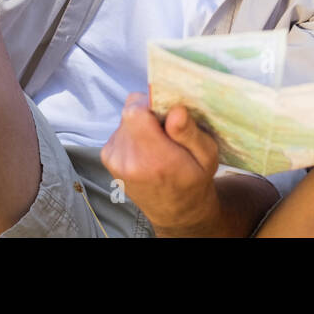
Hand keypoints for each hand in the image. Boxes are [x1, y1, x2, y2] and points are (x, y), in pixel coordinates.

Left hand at [100, 92, 221, 236]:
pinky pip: (122, 128)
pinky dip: (135, 131)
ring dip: (143, 121)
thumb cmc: (194, 180)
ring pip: (126, 117)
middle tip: (169, 128)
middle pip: (131, 110)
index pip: (136, 111)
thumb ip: (190, 133)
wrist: (175, 210)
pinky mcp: (107, 156)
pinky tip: (148, 147)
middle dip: (151, 111)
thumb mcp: (207, 157)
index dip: (153, 102)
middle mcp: (126, 159)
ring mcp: (113, 158)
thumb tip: (176, 111)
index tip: (171, 113)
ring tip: (160, 140)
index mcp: (153, 159)